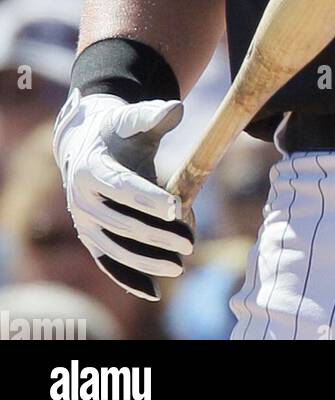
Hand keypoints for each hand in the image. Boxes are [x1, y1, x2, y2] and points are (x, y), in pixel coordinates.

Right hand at [52, 90, 194, 300]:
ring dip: (147, 261)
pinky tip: (154, 292)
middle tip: (189, 242)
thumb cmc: (116, 130)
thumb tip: (176, 108)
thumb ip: (152, 115)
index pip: (122, 188)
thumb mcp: (131, 118)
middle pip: (122, 223)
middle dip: (157, 235)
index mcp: (90, 169)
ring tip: (180, 265)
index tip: (177, 207)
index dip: (149, 198)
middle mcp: (81, 201)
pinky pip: (108, 263)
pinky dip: (128, 279)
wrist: (87, 145)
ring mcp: (84, 224)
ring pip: (115, 248)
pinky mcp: (90, 239)